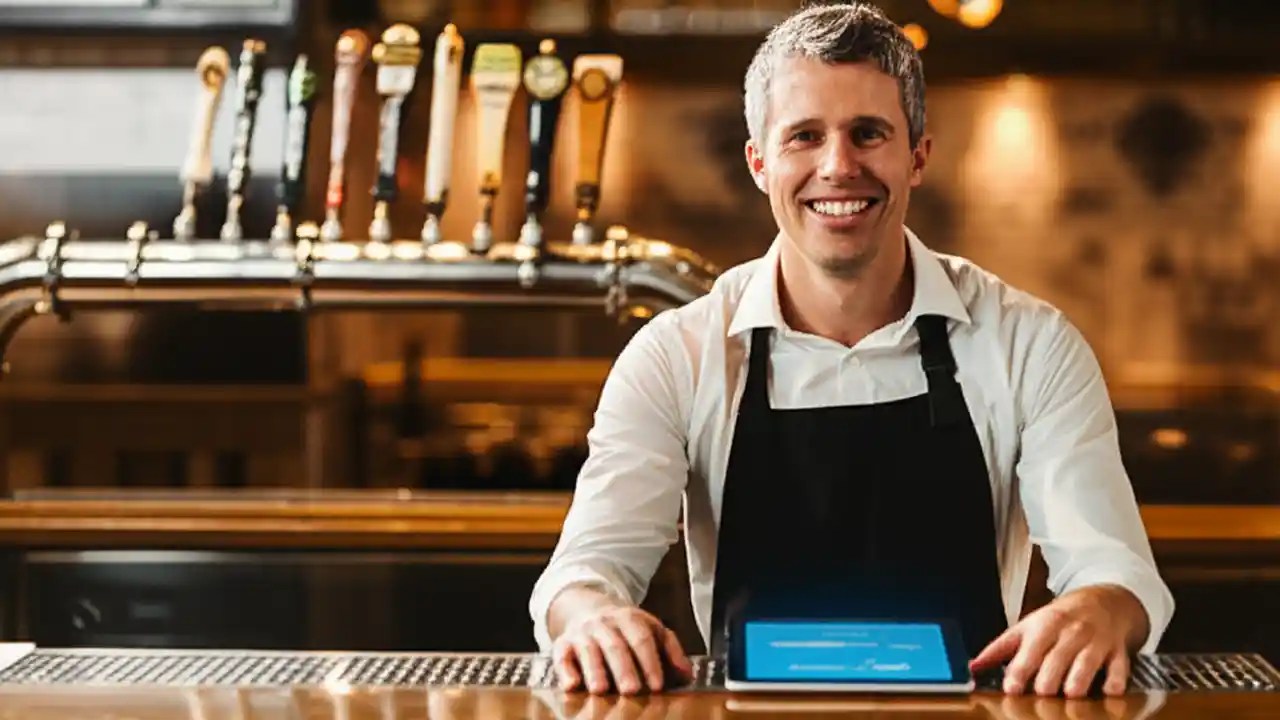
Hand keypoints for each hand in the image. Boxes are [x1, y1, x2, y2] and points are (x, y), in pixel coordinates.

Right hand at [550, 590, 692, 694]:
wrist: (586, 608)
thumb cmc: (625, 628)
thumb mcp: (651, 629)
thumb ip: (670, 650)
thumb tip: (687, 675)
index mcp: (630, 619)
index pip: (642, 639)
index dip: (650, 662)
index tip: (657, 685)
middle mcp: (604, 624)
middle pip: (615, 646)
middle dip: (624, 669)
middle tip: (631, 690)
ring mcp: (582, 633)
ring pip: (588, 650)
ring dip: (595, 671)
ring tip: (601, 690)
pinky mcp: (563, 644)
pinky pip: (562, 656)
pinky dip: (565, 670)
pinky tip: (571, 685)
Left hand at [969, 584, 1148, 697]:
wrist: (1105, 601)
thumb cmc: (1060, 619)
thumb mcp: (1027, 627)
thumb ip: (1000, 649)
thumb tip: (973, 667)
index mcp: (1043, 627)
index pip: (1029, 651)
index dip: (1020, 671)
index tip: (1011, 689)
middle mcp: (1069, 633)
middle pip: (1057, 659)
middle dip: (1049, 679)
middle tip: (1042, 695)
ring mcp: (1095, 642)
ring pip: (1086, 663)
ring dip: (1078, 681)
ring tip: (1070, 696)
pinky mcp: (1118, 651)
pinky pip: (1119, 668)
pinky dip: (1115, 681)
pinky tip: (1109, 693)